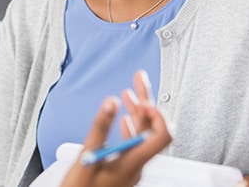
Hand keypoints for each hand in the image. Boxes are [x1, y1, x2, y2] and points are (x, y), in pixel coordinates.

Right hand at [60, 72, 171, 186]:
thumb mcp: (86, 159)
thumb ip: (99, 129)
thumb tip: (111, 103)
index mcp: (133, 163)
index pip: (162, 135)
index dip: (157, 114)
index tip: (144, 99)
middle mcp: (136, 166)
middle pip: (150, 130)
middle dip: (146, 101)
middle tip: (140, 78)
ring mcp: (130, 168)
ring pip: (141, 135)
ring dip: (137, 111)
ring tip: (130, 91)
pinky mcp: (122, 170)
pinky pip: (133, 145)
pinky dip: (129, 127)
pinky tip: (124, 120)